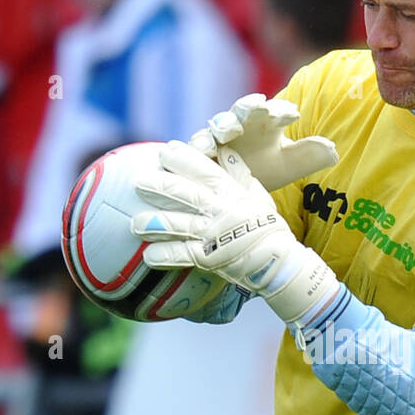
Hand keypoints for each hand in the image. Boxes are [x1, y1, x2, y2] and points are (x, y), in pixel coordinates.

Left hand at [131, 141, 339, 327]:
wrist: (280, 264)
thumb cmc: (268, 229)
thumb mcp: (259, 197)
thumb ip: (240, 175)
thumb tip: (226, 152)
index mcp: (231, 194)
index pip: (204, 170)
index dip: (183, 160)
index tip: (166, 151)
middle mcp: (220, 212)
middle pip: (185, 195)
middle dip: (161, 187)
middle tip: (139, 181)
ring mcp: (213, 236)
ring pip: (180, 225)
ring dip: (156, 224)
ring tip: (135, 223)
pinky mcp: (209, 259)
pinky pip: (183, 256)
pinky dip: (165, 256)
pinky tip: (147, 256)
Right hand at [188, 94, 337, 190]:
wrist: (232, 191)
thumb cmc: (261, 172)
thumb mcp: (287, 166)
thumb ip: (309, 156)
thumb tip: (333, 150)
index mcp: (263, 124)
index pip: (275, 112)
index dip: (283, 111)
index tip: (293, 115)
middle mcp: (240, 125)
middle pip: (244, 110)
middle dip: (250, 106)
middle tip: (259, 105)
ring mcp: (217, 138)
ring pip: (219, 124)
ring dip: (224, 124)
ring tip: (231, 129)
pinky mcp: (199, 152)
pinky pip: (197, 146)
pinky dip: (201, 146)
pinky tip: (206, 150)